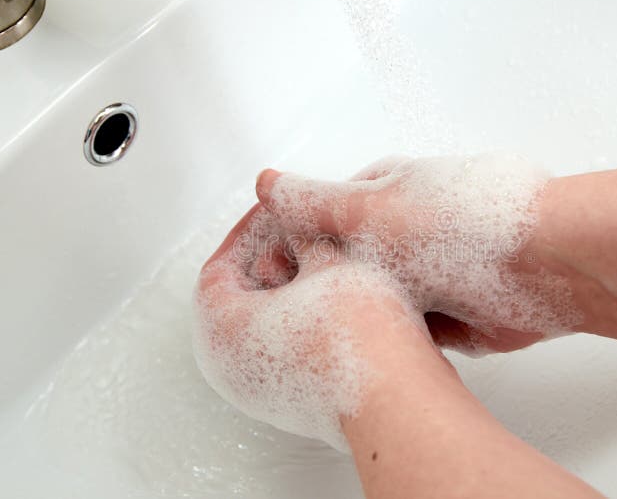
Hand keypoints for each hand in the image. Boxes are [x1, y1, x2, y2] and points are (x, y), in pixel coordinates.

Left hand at [193, 204, 443, 450]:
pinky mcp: (289, 405)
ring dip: (288, 290)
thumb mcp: (328, 261)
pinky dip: (298, 320)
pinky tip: (332, 298)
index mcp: (220, 331)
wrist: (396, 399)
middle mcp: (227, 370)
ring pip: (260, 325)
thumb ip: (302, 231)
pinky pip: (280, 349)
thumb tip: (293, 217)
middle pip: (237, 298)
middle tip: (298, 234)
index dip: (250, 231)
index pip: (219, 268)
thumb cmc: (357, 333)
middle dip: (269, 260)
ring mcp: (256, 394)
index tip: (276, 211)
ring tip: (321, 262)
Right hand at [255, 154, 581, 354]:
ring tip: (328, 336)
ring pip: (374, 302)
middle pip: (343, 265)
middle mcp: (404, 232)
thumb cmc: (464, 223)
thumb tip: (268, 182)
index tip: (262, 279)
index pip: (317, 219)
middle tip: (289, 315)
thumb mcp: (369, 210)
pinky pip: (406, 331)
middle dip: (323, 288)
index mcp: (383, 194)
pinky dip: (394, 338)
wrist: (544, 267)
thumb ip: (314, 203)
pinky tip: (377, 349)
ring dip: (360, 316)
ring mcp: (427, 274)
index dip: (286, 249)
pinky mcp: (450, 315)